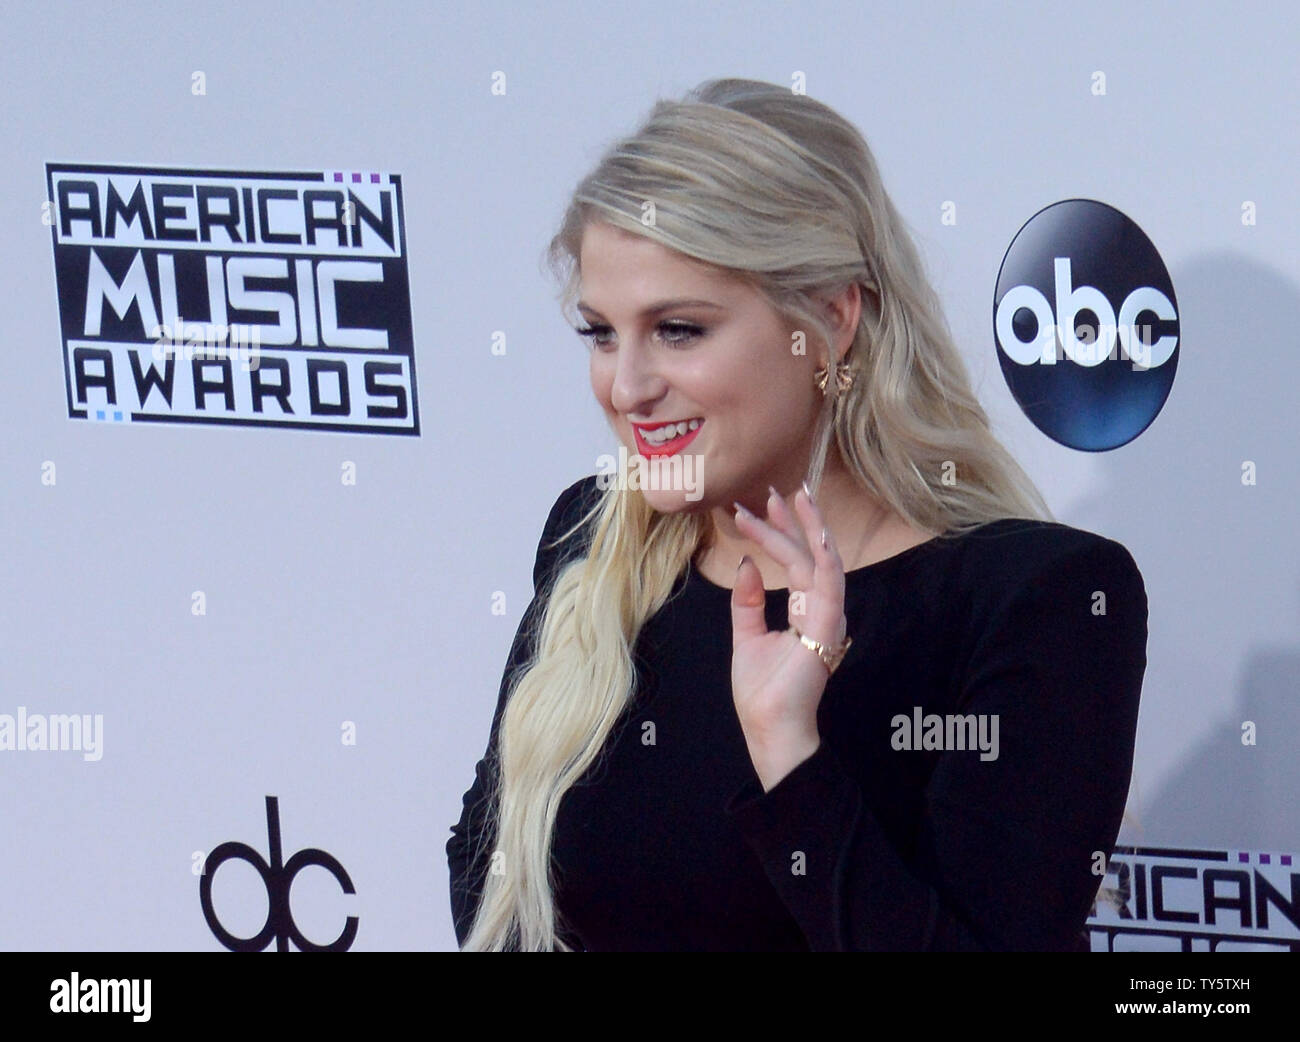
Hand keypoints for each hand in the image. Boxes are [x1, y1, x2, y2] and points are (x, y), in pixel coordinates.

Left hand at [730, 484, 847, 789]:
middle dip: (793, 521)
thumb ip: (747, 602)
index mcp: (805, 614)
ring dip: (807, 527)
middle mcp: (821, 611)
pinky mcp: (826, 627)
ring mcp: (827, 618)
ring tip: (795, 496)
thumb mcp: (746, 637)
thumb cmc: (762, 692)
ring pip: (819, 561)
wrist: (770, 727)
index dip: (778, 533)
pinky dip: (823, 554)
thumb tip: (746, 563)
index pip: (795, 564)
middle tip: (775, 490)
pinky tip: (815, 531)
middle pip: (809, 556)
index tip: (755, 508)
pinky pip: (828, 583)